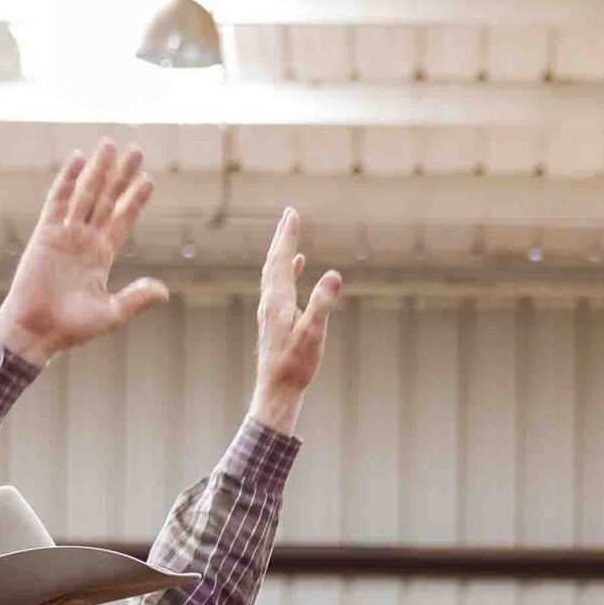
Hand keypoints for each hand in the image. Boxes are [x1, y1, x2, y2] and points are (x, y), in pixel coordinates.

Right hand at [0, 144, 169, 365]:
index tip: (148, 179)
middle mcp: (85, 240)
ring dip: (99, 169)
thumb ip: (137, 299)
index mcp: (101, 256)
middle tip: (136, 149)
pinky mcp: (46, 234)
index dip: (135, 199)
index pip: (122, 220)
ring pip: (86, 193)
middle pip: (108, 199)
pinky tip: (78, 158)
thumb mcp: (112, 314)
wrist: (37, 332)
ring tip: (110, 144)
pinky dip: (68, 179)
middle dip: (121, 175)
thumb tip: (164, 291)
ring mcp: (66, 234)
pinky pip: (58, 201)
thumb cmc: (72, 328)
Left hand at [248, 208, 343, 434]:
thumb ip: (323, 303)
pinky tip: (295, 268)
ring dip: (282, 252)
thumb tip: (333, 275)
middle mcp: (270, 302)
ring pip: (274, 273)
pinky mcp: (273, 321)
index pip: (281, 260)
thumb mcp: (314, 333)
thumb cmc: (296, 365)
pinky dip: (286, 272)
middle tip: (289, 214)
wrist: (276, 390)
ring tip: (289, 235)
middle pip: (274, 262)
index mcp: (278, 301)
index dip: (288, 237)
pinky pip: (278, 287)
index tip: (292, 214)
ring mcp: (270, 311)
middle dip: (282, 238)